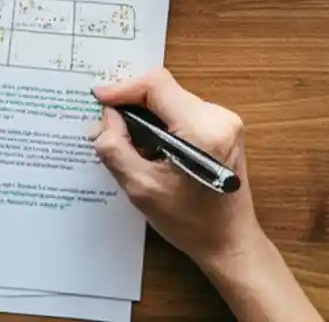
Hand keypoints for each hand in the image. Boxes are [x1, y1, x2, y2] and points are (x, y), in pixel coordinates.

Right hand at [92, 69, 261, 267]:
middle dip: (131, 106)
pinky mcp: (225, 127)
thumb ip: (116, 148)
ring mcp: (226, 121)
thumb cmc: (190, 223)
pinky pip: (183, 111)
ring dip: (146, 117)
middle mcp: (219, 118)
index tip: (98, 99)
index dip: (123, 88)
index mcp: (203, 131)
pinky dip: (161, 123)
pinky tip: (150, 148)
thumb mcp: (141, 188)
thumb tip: (106, 118)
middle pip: (163, 92)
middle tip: (106, 129)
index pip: (156, 86)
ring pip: (171, 100)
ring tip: (128, 145)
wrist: (230, 242)